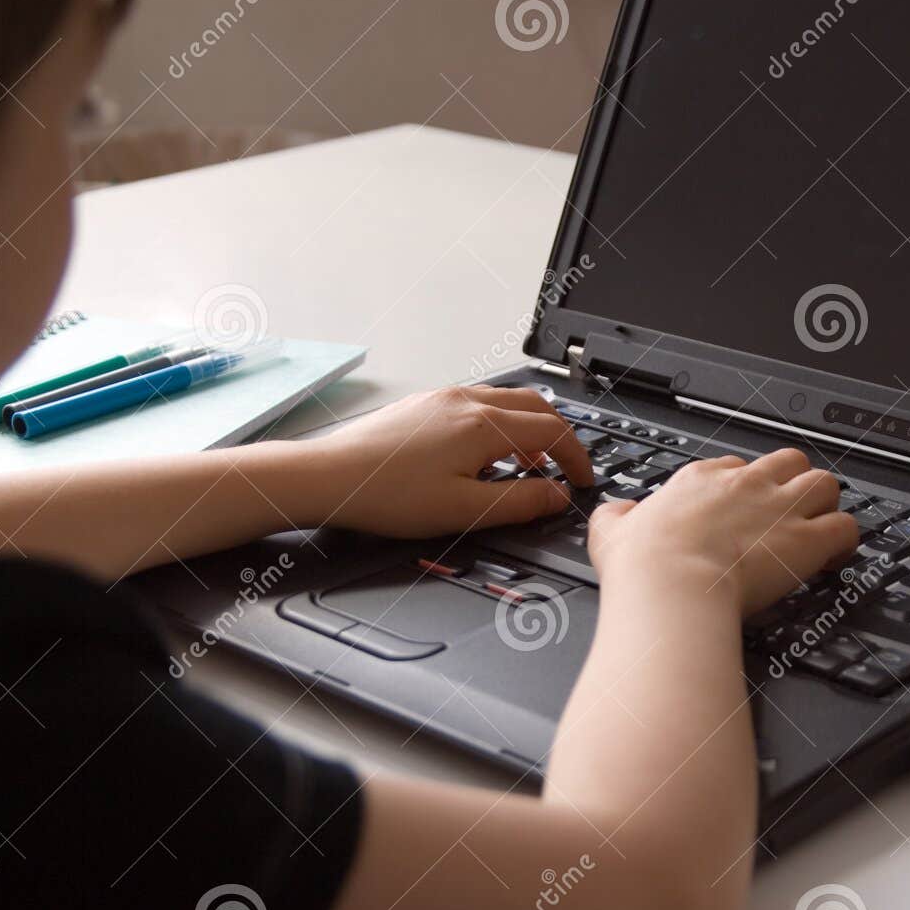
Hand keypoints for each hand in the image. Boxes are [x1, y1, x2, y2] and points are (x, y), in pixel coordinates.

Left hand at [299, 385, 592, 537]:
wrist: (327, 476)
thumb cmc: (386, 494)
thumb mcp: (464, 511)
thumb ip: (520, 502)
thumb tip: (557, 497)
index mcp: (483, 425)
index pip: (552, 430)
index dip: (576, 457)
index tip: (582, 480)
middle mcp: (466, 401)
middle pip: (535, 405)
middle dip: (558, 436)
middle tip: (565, 468)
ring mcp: (442, 398)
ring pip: (505, 402)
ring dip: (528, 429)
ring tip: (527, 466)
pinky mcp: (422, 404)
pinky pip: (476, 404)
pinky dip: (498, 425)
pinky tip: (483, 455)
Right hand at [587, 448, 859, 614]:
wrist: (670, 586)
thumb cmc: (644, 565)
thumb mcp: (612, 531)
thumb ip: (618, 517)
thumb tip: (618, 514)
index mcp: (701, 480)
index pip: (735, 467)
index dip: (743, 489)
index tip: (742, 511)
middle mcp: (746, 485)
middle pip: (788, 463)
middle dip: (791, 485)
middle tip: (786, 515)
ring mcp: (780, 508)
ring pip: (824, 482)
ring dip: (824, 505)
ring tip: (817, 530)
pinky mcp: (807, 540)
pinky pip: (846, 527)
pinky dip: (846, 542)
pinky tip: (834, 558)